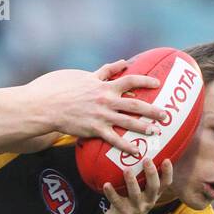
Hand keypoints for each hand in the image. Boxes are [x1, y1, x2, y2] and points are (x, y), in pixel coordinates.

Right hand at [26, 61, 169, 156]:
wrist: (48, 106)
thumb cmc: (63, 89)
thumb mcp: (86, 76)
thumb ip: (106, 71)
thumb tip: (122, 62)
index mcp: (105, 86)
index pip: (131, 79)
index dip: (146, 80)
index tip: (158, 83)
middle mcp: (107, 100)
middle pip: (136, 104)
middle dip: (153, 109)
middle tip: (166, 115)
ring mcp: (101, 116)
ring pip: (128, 122)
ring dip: (144, 127)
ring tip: (156, 132)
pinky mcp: (94, 130)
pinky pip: (114, 139)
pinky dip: (126, 146)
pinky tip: (137, 151)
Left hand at [101, 158, 172, 213]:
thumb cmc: (130, 208)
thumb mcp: (141, 197)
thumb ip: (143, 183)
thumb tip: (140, 158)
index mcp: (153, 196)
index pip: (165, 184)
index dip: (168, 172)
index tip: (167, 159)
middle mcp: (147, 202)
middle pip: (153, 187)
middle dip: (151, 173)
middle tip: (147, 159)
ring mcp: (135, 209)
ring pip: (135, 193)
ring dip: (131, 181)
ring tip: (127, 169)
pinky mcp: (122, 213)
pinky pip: (116, 201)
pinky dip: (111, 192)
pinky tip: (106, 184)